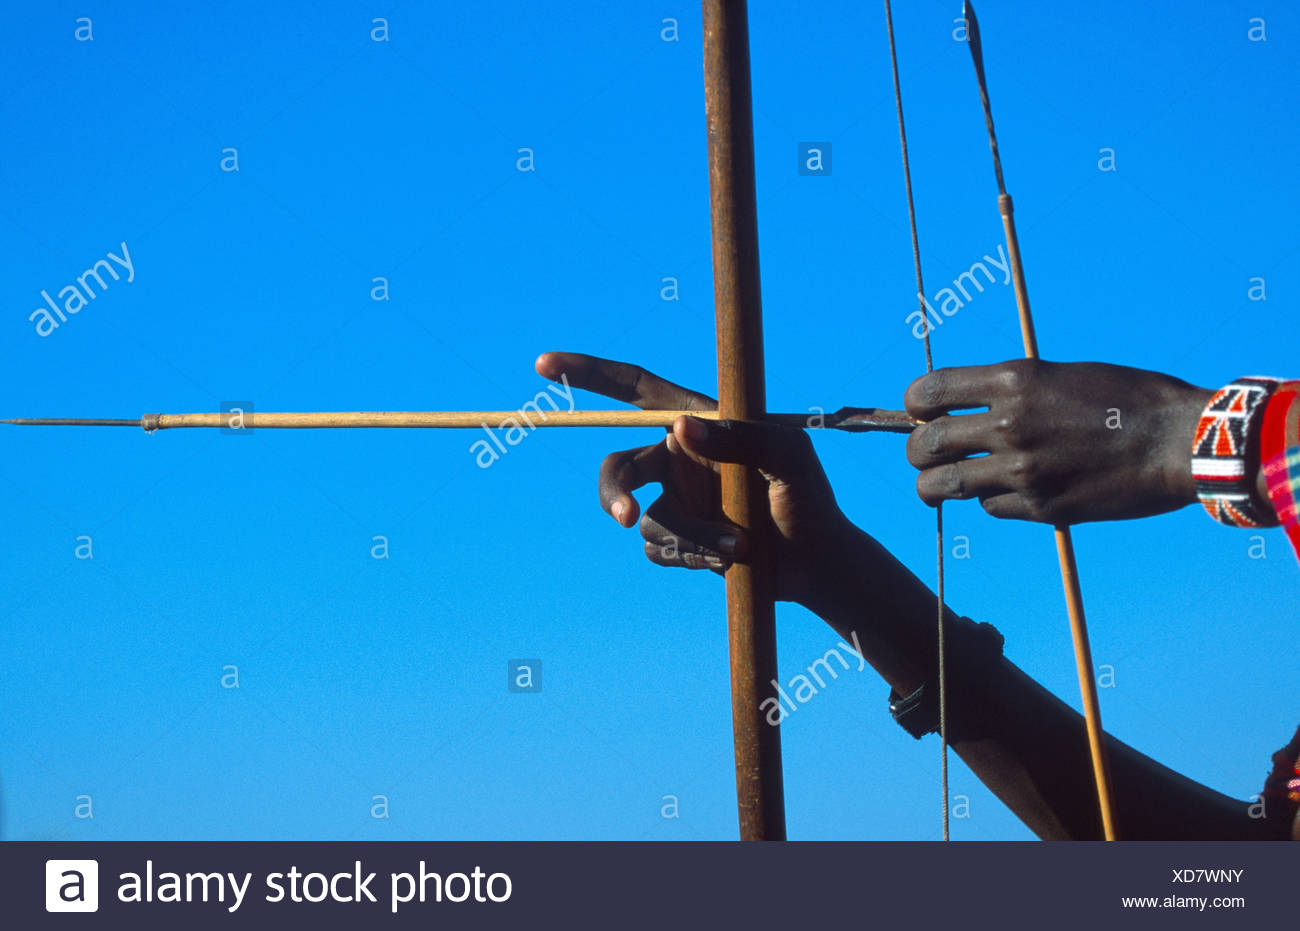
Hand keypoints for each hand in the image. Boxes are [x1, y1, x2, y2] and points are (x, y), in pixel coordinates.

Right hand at [535, 351, 851, 602]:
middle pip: (618, 466)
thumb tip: (679, 427)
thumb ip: (740, 437)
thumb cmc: (808, 497)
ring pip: (644, 518)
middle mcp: (677, 457)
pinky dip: (691, 555)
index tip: (543, 365)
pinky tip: (731, 557)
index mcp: (697, 421)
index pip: (634, 387)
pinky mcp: (676, 541)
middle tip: (623, 512)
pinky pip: (656, 549)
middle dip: (614, 489)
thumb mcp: (789, 458)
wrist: (816, 562)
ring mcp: (674, 500)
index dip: (589, 372)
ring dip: (690, 535)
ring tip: (739, 545)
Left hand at [904, 358, 1211, 523]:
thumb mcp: (1063, 375)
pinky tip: (1003, 494)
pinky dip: (988, 502)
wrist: (1181, 441)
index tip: (920, 413)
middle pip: (924, 445)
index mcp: (1015, 381)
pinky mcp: (1041, 506)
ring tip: (934, 488)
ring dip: (932, 487)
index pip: (929, 391)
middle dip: (916, 452)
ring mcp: (1023, 470)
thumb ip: (1011, 390)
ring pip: (943, 486)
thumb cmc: (1129, 399)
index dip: (915, 404)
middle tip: (922, 456)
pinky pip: (989, 508)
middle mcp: (1010, 424)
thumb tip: (964, 408)